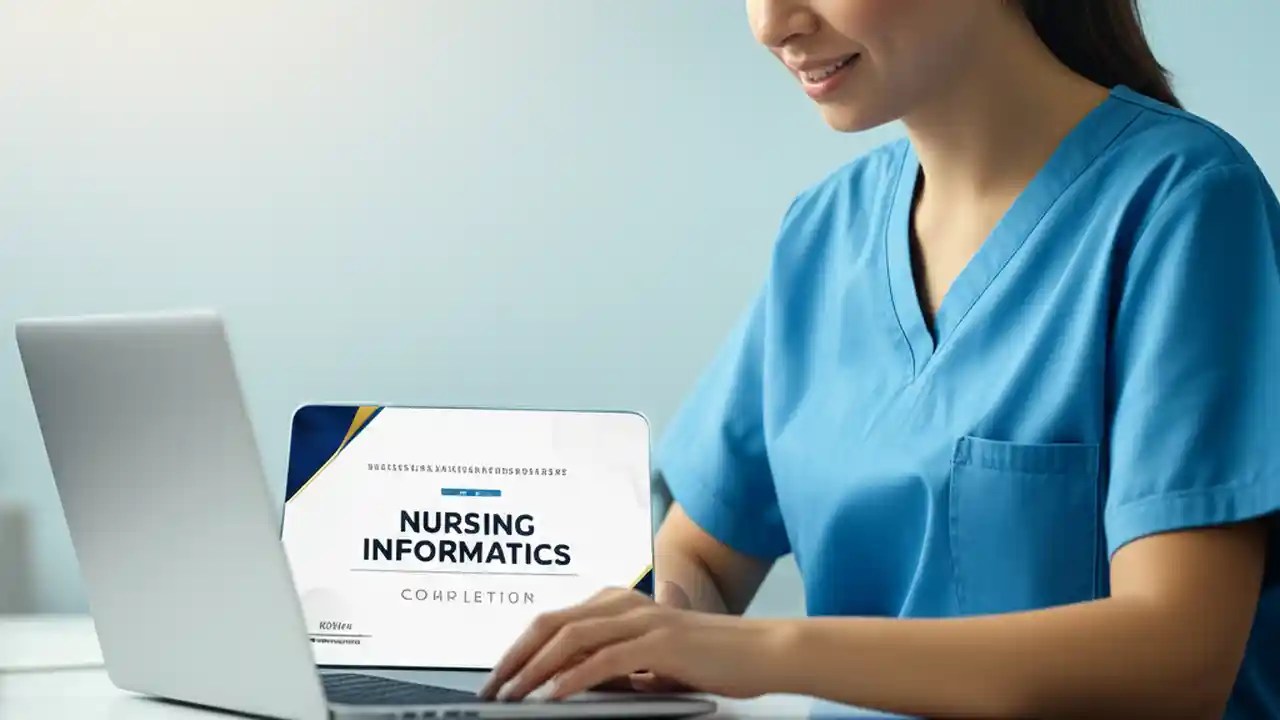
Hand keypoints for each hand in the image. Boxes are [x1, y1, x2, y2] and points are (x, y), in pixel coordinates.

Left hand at [478, 587, 777, 701]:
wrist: (761, 651)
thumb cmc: (710, 657)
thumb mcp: (651, 662)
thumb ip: (614, 667)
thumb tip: (570, 685)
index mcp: (619, 603)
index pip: (555, 621)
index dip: (520, 647)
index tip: (497, 676)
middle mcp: (625, 604)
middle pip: (552, 623)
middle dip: (514, 656)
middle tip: (490, 687)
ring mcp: (642, 620)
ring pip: (571, 638)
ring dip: (534, 668)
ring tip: (512, 694)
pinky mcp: (660, 642)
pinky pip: (605, 659)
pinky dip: (573, 677)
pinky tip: (553, 695)